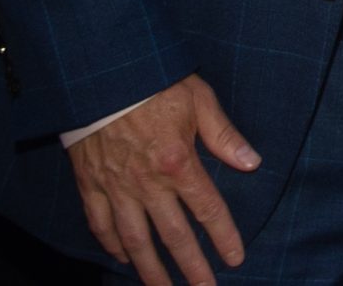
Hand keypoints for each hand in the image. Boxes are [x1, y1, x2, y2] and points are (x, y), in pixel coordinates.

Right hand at [68, 74, 259, 285]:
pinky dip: (111, 245)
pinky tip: (123, 258)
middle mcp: (147, 183)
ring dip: (150, 270)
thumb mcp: (199, 101)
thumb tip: (252, 162)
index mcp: (178, 163)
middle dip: (190, 268)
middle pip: (173, 236)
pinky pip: (100, 224)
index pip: (208, 209)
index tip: (234, 259)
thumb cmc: (155, 84)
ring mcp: (115, 188)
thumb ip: (224, 135)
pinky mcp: (89, 185)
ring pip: (134, 240)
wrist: (101, 76)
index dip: (223, 237)